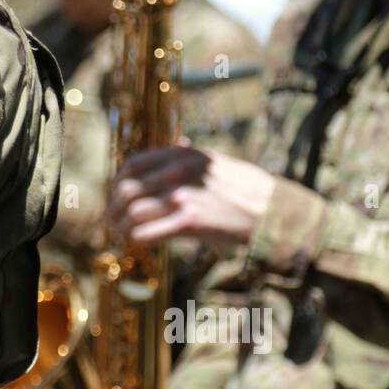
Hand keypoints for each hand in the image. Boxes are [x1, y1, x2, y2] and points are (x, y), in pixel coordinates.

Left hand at [106, 144, 276, 250]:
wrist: (275, 212)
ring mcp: (184, 195)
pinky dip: (137, 240)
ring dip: (122, 227)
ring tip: (123, 235)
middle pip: (126, 189)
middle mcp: (179, 170)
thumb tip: (179, 144)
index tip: (117, 198)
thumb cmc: (248, 190)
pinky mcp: (190, 221)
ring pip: (132, 212)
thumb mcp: (218, 162)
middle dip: (114, 208)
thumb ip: (193, 157)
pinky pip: (146, 233)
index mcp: (183, 154)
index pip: (132, 165)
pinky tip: (140, 244)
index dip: (117, 183)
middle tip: (113, 221)